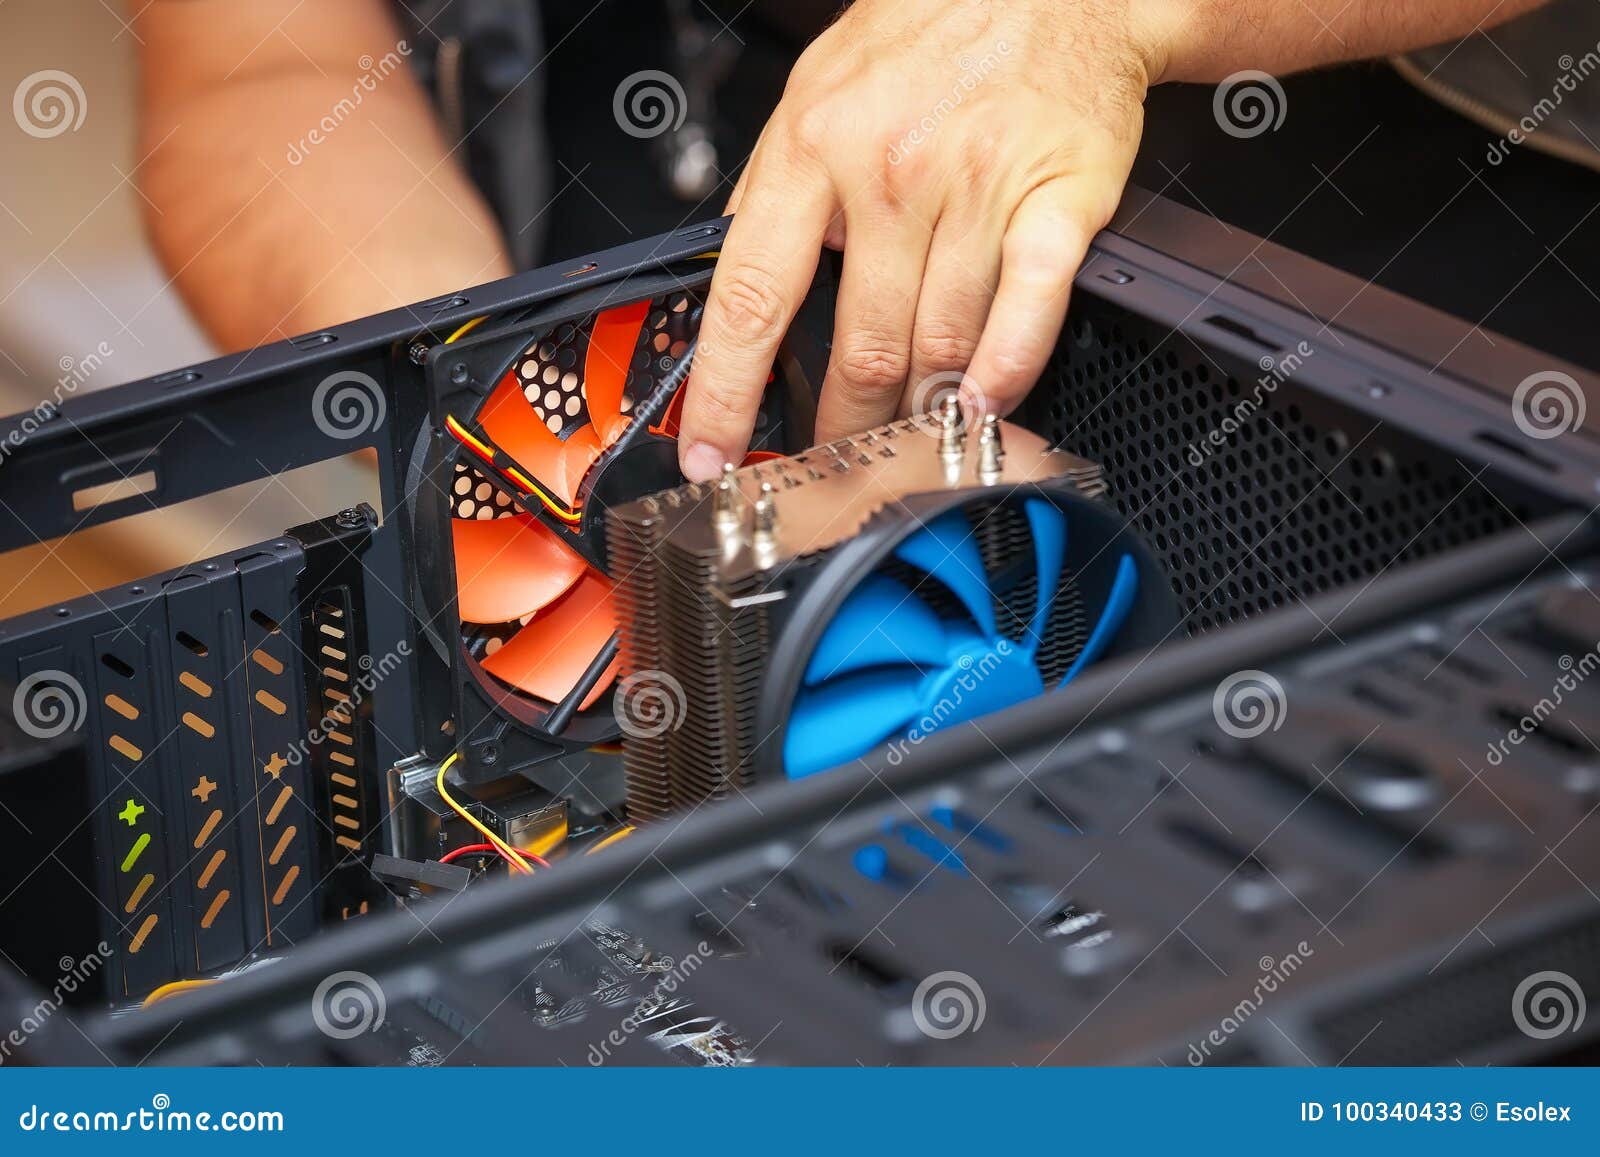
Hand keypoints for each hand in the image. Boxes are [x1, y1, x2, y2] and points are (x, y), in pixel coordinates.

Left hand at [677, 0, 1173, 479]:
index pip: (751, 297)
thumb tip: (729, 280)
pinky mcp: (1059, 196)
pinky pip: (1027, 309)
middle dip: (843, 425)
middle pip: (857, 344)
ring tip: (912, 433)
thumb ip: (772, 187)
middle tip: (837, 459)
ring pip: (940, 343)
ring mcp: (978, 185)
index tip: (710, 452)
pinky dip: (1005, 372)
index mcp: (814, 145)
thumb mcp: (817, 90)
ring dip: (923, 408)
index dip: (723, 391)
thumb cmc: (931, 34)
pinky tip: (986, 403)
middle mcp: (891, 169)